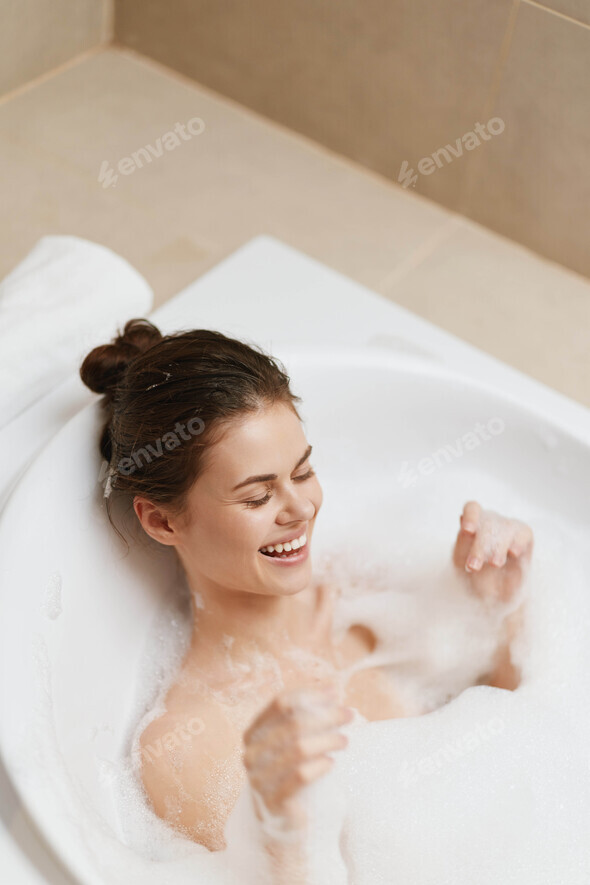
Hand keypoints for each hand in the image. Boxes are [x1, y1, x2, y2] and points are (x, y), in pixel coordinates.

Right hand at [242, 684, 352, 834]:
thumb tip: (333, 689)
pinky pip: (300, 776)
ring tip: (344, 740)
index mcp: (254, 732)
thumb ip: (308, 717)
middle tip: (349, 715)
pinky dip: (319, 766)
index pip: (281, 702)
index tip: (336, 693)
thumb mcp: (294, 743)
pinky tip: (331, 763)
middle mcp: (251, 753)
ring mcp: (258, 778)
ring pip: (298, 748)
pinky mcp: (272, 802)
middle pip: (293, 723)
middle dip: (326, 716)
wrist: (283, 825)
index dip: (310, 694)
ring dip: (327, 740)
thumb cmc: (292, 776)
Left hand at [452, 500, 533, 603]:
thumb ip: (461, 548)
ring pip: (504, 528)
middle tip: (474, 566)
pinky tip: (513, 553)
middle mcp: (491, 522)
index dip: (471, 517)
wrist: (496, 595)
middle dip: (479, 546)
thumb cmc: (475, 576)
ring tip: (494, 564)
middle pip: (487, 523)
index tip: (468, 531)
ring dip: (498, 547)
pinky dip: (518, 542)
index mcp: (473, 525)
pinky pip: (523, 533)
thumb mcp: (462, 565)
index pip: (472, 509)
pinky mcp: (524, 537)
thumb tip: (464, 527)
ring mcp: (509, 528)